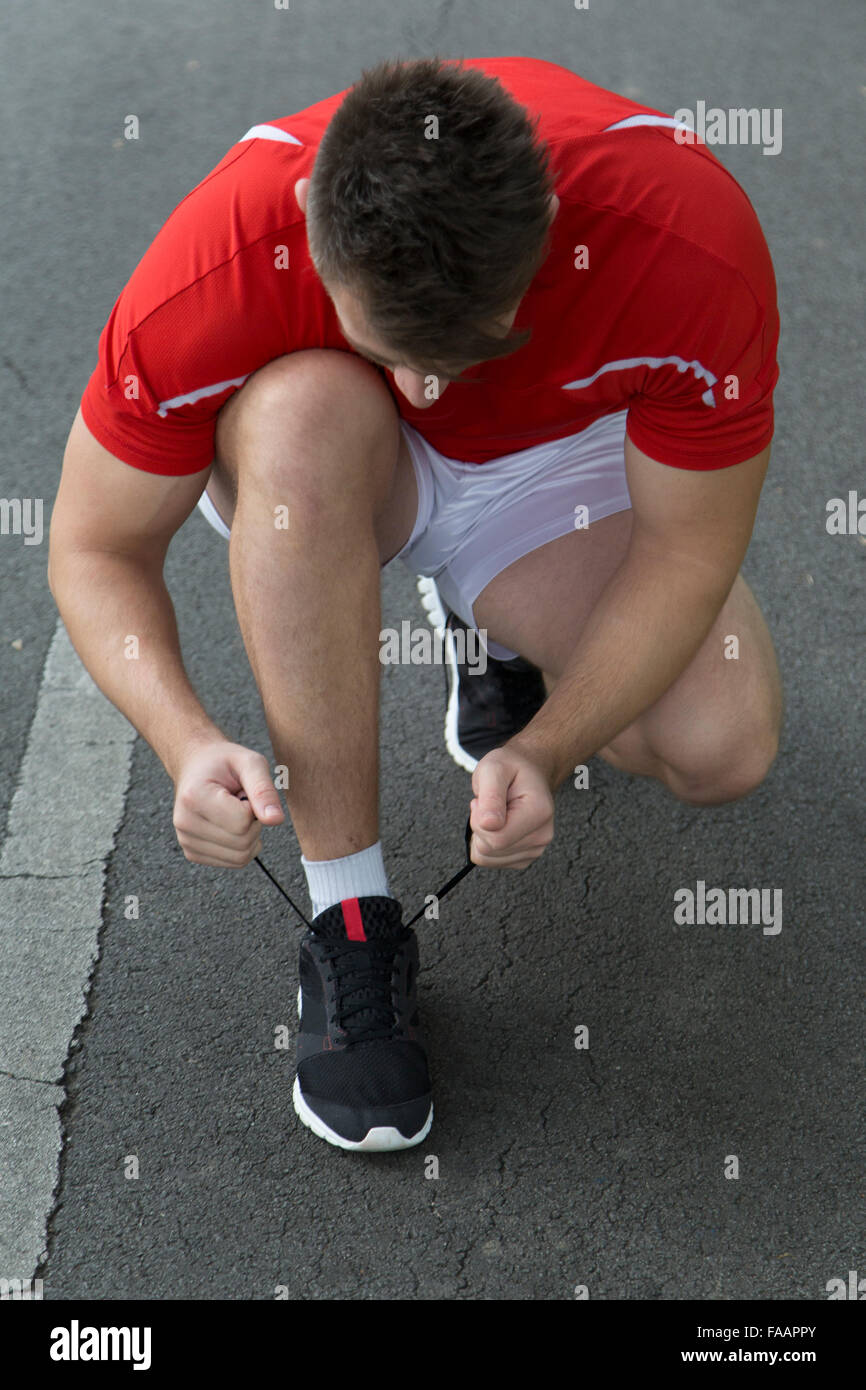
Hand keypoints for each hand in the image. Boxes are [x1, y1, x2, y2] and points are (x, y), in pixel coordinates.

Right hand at [172, 739, 284, 866]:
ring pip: (240, 857)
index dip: (254, 806)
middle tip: (241, 801)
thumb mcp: (250, 763)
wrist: (197, 767)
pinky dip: (241, 846)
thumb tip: (275, 820)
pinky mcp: (192, 854)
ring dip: (249, 836)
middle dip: (253, 823)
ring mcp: (186, 841)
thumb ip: (264, 790)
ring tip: (235, 812)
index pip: (242, 821)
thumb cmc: (224, 763)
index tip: (242, 791)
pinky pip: (233, 862)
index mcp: (194, 796)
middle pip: (243, 843)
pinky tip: (229, 825)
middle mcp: (184, 822)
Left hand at [469, 741, 554, 869]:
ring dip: (481, 835)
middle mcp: (542, 835)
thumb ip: (491, 796)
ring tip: (495, 813)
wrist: (528, 770)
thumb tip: (489, 824)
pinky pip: (491, 861)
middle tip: (489, 804)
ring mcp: (535, 849)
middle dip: (479, 826)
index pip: (496, 839)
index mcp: (539, 813)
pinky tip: (498, 824)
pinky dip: (486, 843)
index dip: (478, 820)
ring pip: (488, 858)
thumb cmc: (510, 768)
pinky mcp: (525, 857)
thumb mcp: (494, 769)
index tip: (483, 800)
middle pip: (490, 849)